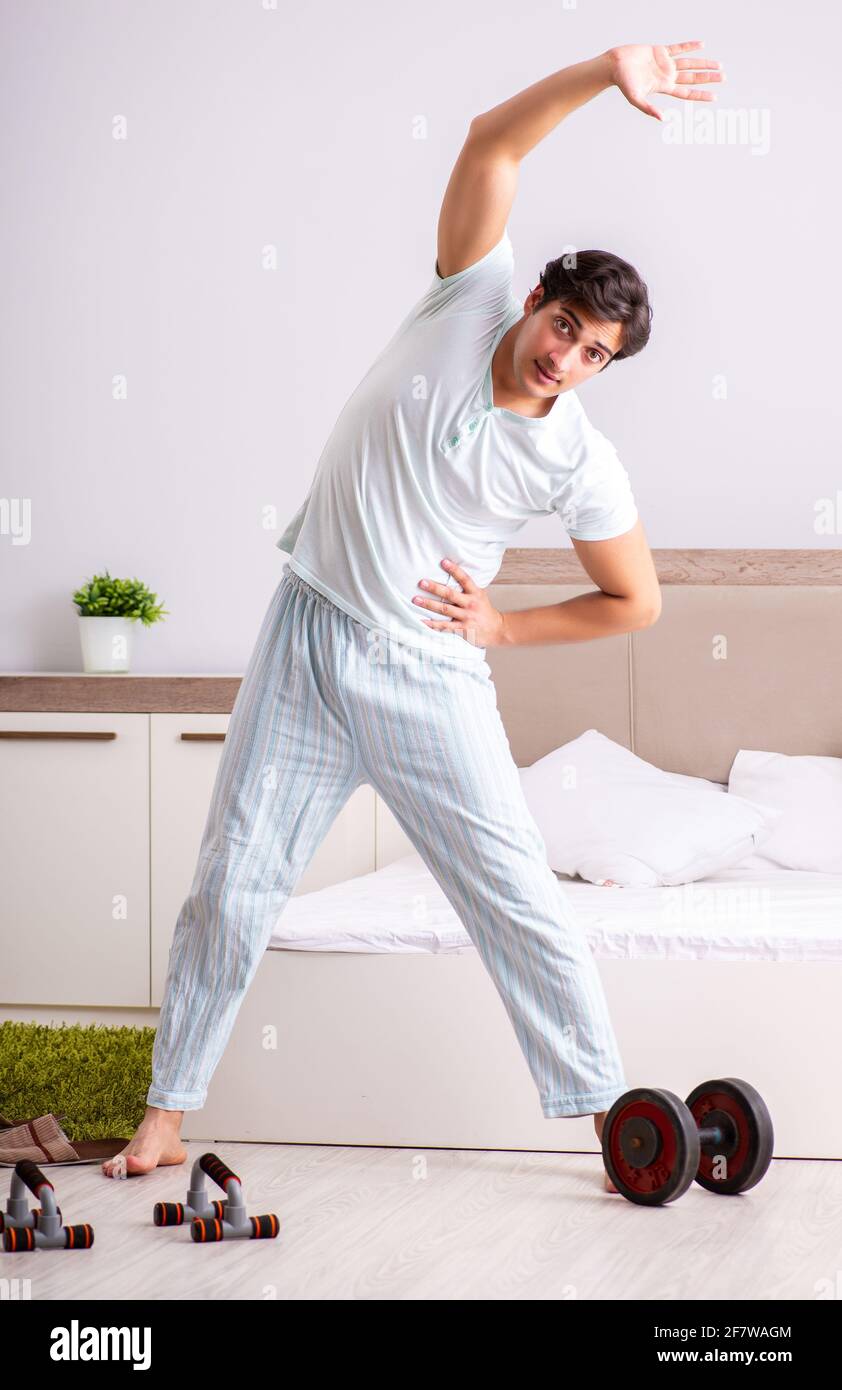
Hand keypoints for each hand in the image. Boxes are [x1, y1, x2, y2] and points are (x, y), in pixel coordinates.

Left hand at [412, 558, 505, 646]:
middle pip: (450, 594)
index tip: (443, 562)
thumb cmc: (484, 610)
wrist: (497, 630)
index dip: (454, 570)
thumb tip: (452, 573)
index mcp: (476, 593)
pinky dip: (432, 625)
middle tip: (421, 582)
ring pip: (445, 610)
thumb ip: (467, 587)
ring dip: (429, 604)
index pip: (465, 579)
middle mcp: (471, 604)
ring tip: (416, 600)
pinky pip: (445, 626)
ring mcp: (466, 617)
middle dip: (435, 588)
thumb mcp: (480, 595)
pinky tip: (422, 622)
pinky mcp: (463, 629)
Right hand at [606, 40, 724, 121]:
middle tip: (724, 77)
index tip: (715, 97)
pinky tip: (701, 45)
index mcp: (664, 87)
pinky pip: (678, 48)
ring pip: (689, 63)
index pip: (687, 92)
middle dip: (708, 77)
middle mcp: (667, 76)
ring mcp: (665, 63)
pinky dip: (690, 46)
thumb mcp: (636, 98)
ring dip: (704, 64)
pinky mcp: (660, 51)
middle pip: (692, 77)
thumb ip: (649, 109)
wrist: (615, 64)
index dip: (700, 95)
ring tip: (719, 65)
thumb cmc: (623, 83)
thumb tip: (663, 119)